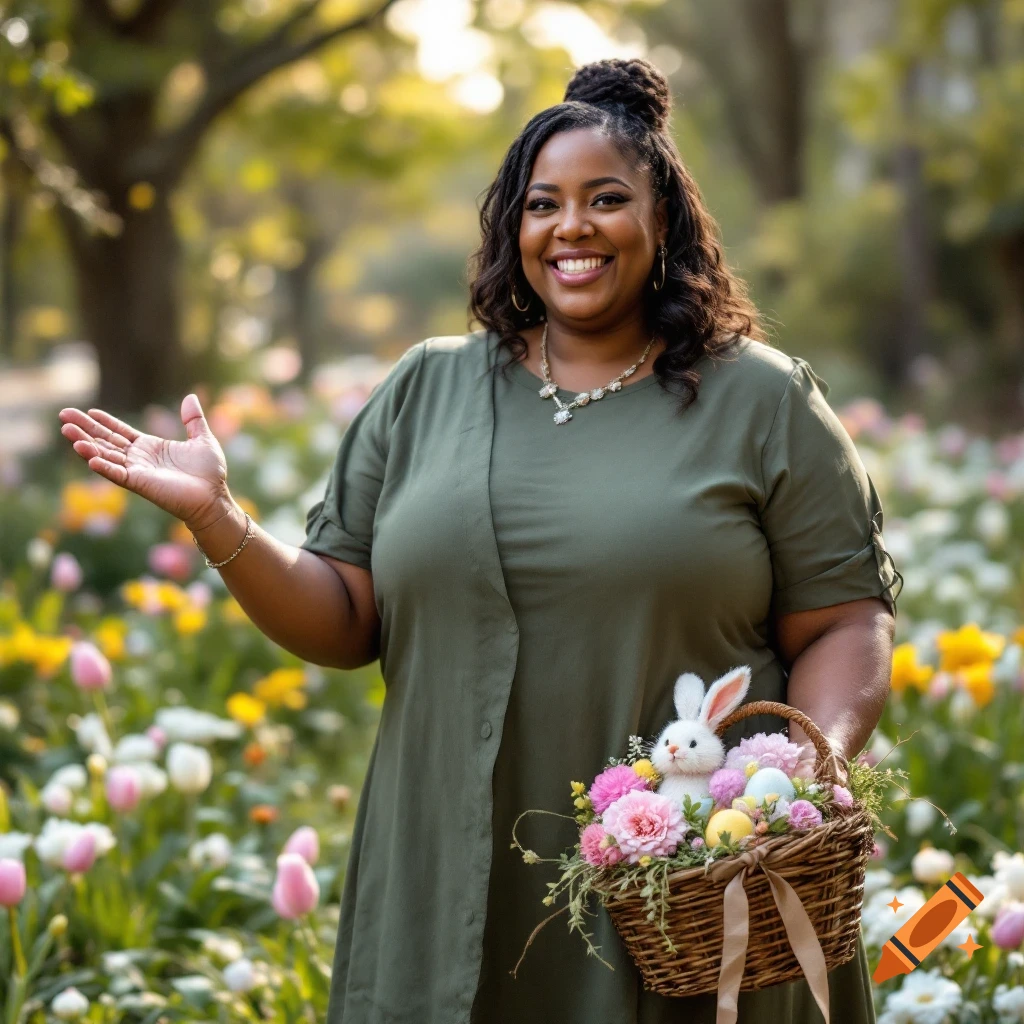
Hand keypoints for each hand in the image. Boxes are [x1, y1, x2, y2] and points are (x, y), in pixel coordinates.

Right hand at [58, 395, 232, 532]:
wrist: (214, 497)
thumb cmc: (209, 473)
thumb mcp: (202, 440)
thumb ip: (193, 420)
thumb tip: (190, 397)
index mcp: (150, 447)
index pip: (121, 432)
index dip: (105, 422)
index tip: (89, 411)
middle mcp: (139, 459)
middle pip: (106, 441)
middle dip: (85, 429)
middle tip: (64, 416)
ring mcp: (137, 471)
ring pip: (105, 455)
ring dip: (86, 444)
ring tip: (68, 432)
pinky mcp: (140, 483)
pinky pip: (117, 474)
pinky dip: (102, 466)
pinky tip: (88, 456)